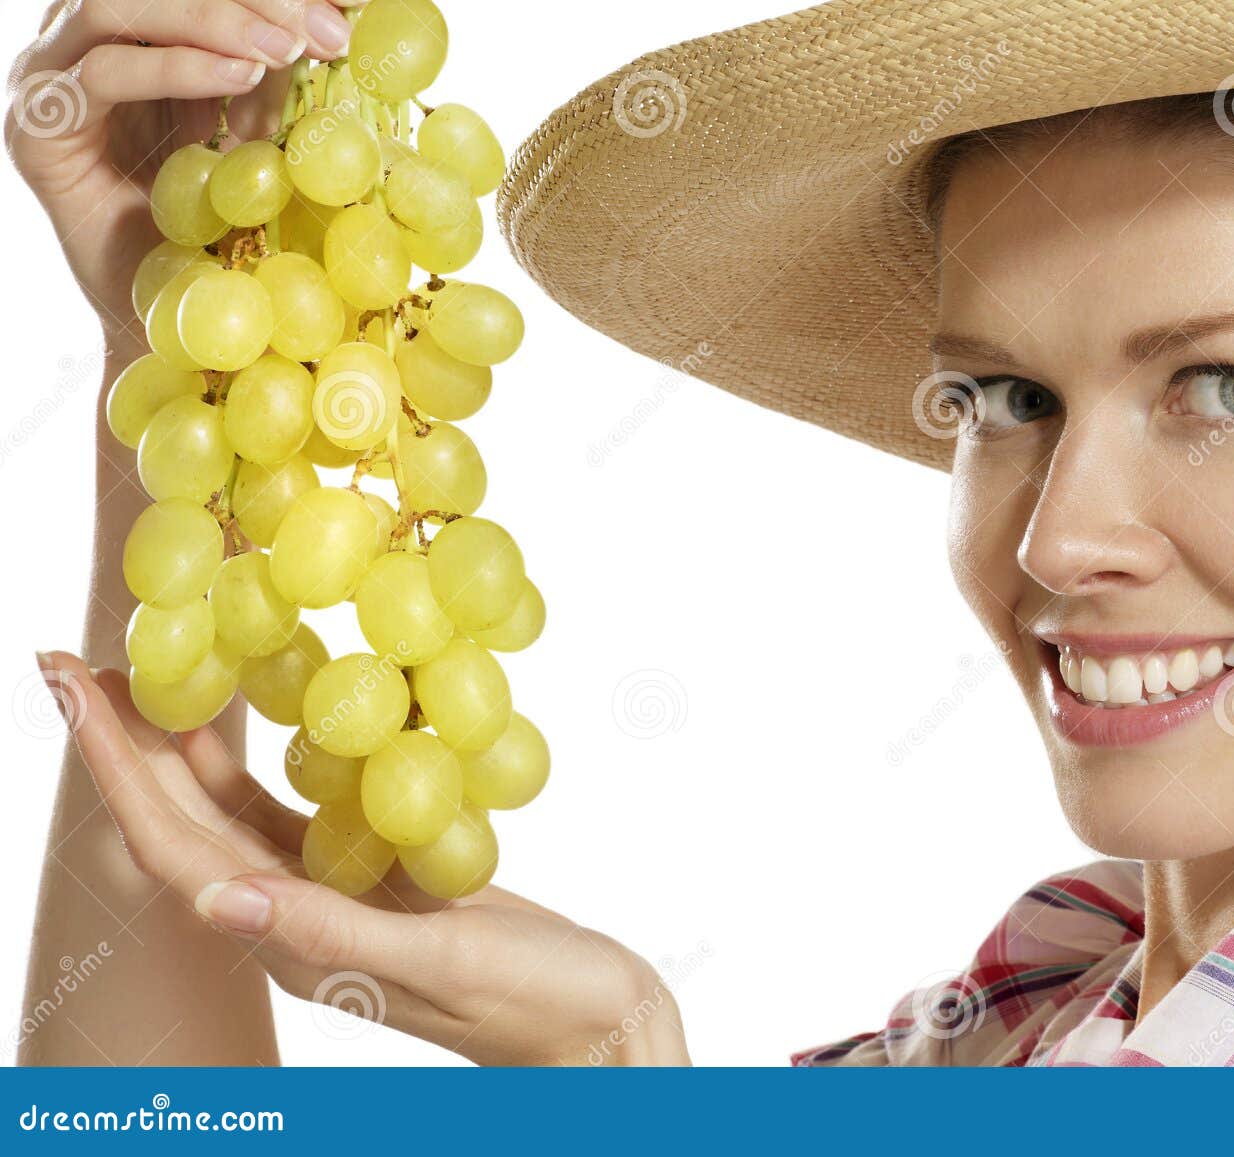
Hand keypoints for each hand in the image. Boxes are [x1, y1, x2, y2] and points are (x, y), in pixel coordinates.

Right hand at [6, 1, 360, 354]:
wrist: (168, 314)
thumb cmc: (213, 226)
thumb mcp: (252, 131)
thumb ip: (270, 73)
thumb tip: (333, 19)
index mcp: (133, 36)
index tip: (349, 0)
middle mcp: (81, 43)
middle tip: (325, 24)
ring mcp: (49, 79)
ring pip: (119, 6)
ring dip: (214, 19)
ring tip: (288, 47)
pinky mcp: (38, 128)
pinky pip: (102, 73)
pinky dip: (176, 66)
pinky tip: (240, 76)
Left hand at [39, 650, 691, 1065]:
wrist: (595, 1027)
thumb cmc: (532, 1003)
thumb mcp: (436, 963)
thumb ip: (330, 932)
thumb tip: (221, 898)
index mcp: (294, 940)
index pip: (175, 845)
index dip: (116, 764)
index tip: (71, 685)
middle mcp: (296, 915)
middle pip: (185, 818)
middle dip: (128, 740)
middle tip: (85, 657)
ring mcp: (334, 893)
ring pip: (234, 807)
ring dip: (185, 740)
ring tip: (158, 666)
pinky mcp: (377, 873)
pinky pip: (300, 803)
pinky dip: (270, 750)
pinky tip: (269, 704)